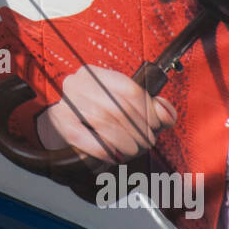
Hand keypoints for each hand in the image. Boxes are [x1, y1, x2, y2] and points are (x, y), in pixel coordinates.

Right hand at [34, 66, 175, 163]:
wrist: (62, 123)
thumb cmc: (96, 112)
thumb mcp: (124, 103)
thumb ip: (151, 107)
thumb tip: (166, 114)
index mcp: (95, 73)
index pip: (130, 90)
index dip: (149, 110)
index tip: (157, 124)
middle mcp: (78, 84)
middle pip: (118, 108)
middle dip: (139, 129)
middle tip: (147, 141)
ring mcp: (67, 104)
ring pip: (104, 123)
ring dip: (125, 141)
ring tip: (134, 149)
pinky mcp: (62, 125)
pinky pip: (88, 139)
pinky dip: (106, 150)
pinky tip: (115, 155)